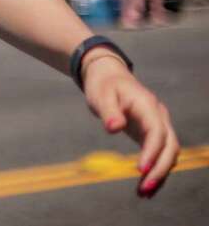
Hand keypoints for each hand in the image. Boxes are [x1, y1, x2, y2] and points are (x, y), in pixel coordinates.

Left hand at [82, 53, 179, 197]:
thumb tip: (114, 128)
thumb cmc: (104, 85)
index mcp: (148, 105)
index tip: (140, 169)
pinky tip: (144, 186)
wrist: (109, 76)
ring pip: (168, 153)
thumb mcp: (101, 94)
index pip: (157, 132)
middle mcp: (158, 116)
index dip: (152, 151)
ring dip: (159, 174)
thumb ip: (108, 111)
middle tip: (145, 189)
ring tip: (144, 193)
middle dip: (160, 169)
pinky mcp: (152, 134)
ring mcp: (158, 125)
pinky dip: (154, 170)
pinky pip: (159, 154)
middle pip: (169, 146)